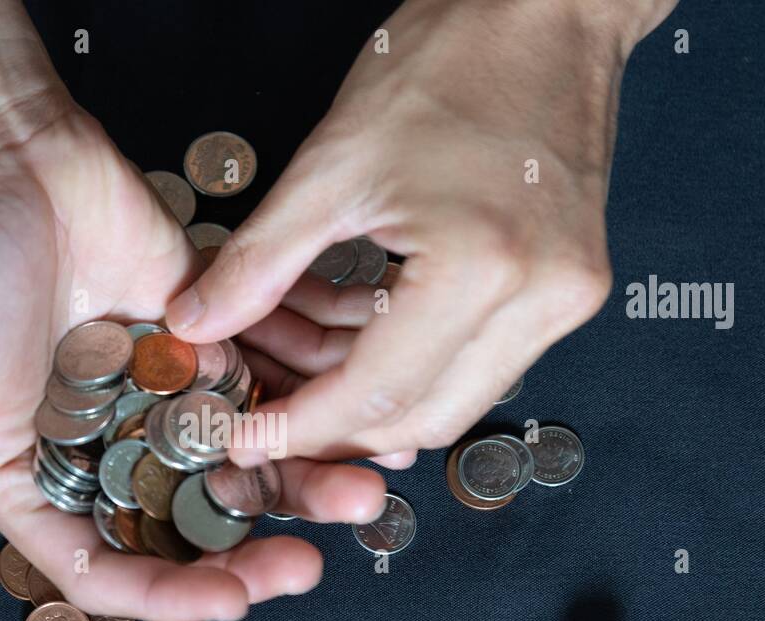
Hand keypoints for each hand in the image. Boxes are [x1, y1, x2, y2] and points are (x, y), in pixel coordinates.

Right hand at [0, 108, 386, 620]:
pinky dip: (309, 406)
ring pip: (240, 464)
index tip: (229, 600)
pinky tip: (359, 423)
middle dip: (250, 552)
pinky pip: (264, 386)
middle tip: (306, 564)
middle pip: (186, 528)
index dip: (166, 594)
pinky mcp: (206, 343)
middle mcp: (105, 452)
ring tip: (361, 494)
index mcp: (37, 482)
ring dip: (301, 486)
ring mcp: (161, 398)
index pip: (106, 567)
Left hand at [167, 0, 675, 464]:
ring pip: (449, 398)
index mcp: (482, 268)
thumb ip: (257, 261)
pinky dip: (408, 356)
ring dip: (369, 393)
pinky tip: (354, 328)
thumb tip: (199, 320)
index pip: (376, 396)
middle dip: (334, 429)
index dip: (299, 428)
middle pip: (420, 420)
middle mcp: (540, 300)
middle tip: (269, 412)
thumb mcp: (332, 165)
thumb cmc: (454, 59)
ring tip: (302, 352)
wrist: (546, 10)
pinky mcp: (565, 290)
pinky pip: (475, 359)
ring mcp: (563, 300)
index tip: (245, 435)